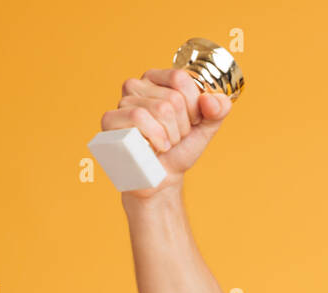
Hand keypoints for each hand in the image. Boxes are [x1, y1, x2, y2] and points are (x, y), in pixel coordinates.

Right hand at [100, 67, 232, 199]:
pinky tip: (152, 148)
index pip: (181, 78)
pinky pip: (138, 117)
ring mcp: (122, 102)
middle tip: (173, 138)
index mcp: (158, 79)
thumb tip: (210, 100)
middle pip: (173, 98)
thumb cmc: (179, 150)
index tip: (190, 122)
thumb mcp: (205, 128)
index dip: (193, 106)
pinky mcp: (110, 120)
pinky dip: (154, 137)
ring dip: (169, 136)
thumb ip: (218, 110)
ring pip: (160, 109)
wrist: (162, 179)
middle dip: (181, 126)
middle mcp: (137, 85)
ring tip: (162, 144)